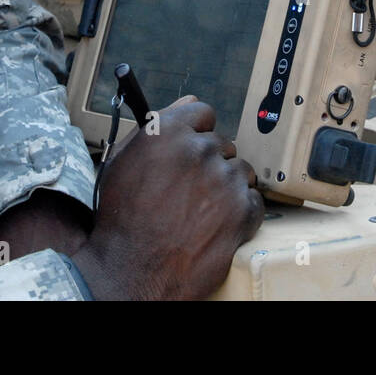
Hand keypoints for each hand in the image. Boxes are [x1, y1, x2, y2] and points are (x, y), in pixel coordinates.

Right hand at [71, 97, 264, 299]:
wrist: (132, 270)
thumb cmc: (122, 219)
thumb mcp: (124, 161)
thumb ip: (159, 125)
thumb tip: (189, 104)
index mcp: (168, 131)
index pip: (203, 113)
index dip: (197, 134)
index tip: (193, 151)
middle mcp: (199, 149)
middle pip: (222, 145)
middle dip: (210, 165)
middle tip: (191, 191)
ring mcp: (224, 179)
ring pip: (240, 171)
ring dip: (227, 188)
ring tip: (202, 211)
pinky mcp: (242, 210)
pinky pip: (253, 200)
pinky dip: (241, 213)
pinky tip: (217, 225)